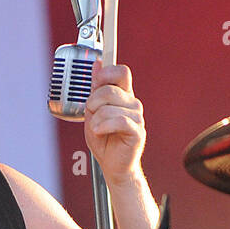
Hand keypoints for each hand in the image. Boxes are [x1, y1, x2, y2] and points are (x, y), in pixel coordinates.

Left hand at [84, 59, 144, 184]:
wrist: (111, 165)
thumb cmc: (104, 139)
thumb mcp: (93, 111)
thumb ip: (96, 89)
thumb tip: (97, 64)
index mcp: (123, 95)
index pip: (121, 72)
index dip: (106, 74)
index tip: (95, 84)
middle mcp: (132, 103)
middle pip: (110, 89)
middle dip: (93, 102)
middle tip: (92, 115)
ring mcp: (137, 117)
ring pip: (109, 107)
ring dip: (96, 119)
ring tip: (97, 129)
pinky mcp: (137, 131)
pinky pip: (119, 121)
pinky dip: (103, 126)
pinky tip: (99, 132)